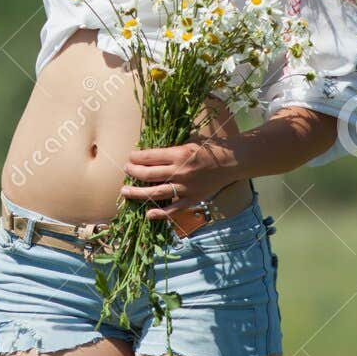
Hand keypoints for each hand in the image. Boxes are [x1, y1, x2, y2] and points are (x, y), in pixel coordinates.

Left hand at [120, 135, 240, 231]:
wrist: (231, 162)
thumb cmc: (209, 149)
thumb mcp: (189, 141)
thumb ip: (171, 148)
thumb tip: (150, 151)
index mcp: (179, 154)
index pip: (150, 156)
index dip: (136, 157)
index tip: (129, 157)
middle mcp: (181, 171)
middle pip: (149, 174)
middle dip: (133, 172)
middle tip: (126, 170)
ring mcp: (186, 187)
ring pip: (157, 192)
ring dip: (138, 192)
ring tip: (125, 191)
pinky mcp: (193, 199)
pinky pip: (174, 209)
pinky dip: (161, 213)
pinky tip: (148, 214)